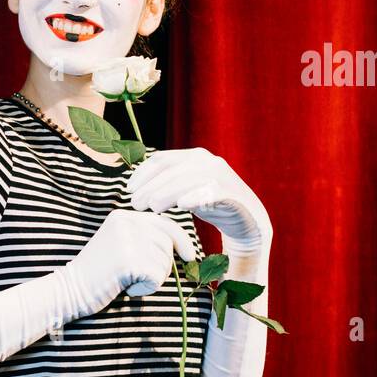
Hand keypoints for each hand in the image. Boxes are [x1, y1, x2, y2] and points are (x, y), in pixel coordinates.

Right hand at [65, 208, 197, 310]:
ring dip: (153, 278)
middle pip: (167, 243)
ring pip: (164, 262)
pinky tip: (126, 288)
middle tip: (138, 275)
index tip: (189, 256)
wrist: (70, 290)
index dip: (181, 240)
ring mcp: (127, 240)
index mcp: (123, 216)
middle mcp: (126, 222)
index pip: (165, 223)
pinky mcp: (128, 260)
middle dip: (162, 265)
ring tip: (128, 280)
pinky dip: (146, 288)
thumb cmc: (98, 273)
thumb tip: (179, 242)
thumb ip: (143, 236)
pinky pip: (157, 277)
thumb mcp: (120, 244)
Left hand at [126, 148, 270, 257]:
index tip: (129, 189)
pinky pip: (212, 192)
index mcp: (194, 157)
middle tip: (135, 203)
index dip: (143, 173)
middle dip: (150, 186)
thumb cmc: (209, 204)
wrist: (247, 220)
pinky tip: (182, 205)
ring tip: (152, 207)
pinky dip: (196, 196)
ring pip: (188, 180)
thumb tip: (135, 188)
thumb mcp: (185, 189)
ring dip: (167, 193)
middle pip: (172, 170)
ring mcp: (221, 176)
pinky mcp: (232, 193)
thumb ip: (166, 184)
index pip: (162, 159)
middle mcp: (208, 162)